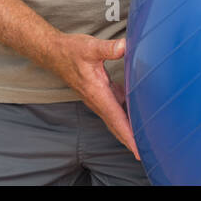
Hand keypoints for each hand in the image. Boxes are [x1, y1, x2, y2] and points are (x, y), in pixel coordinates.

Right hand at [47, 33, 139, 159]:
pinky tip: (138, 114)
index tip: (138, 149)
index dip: (128, 135)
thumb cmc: (70, 51)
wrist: (54, 53)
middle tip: (146, 153)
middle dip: (130, 140)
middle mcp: (97, 100)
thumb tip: (125, 47)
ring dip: (128, 129)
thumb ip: (109, 48)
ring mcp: (98, 98)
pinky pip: (115, 108)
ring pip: (116, 119)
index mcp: (96, 94)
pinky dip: (125, 116)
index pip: (115, 119)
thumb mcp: (90, 47)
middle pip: (116, 125)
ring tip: (145, 138)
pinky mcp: (100, 92)